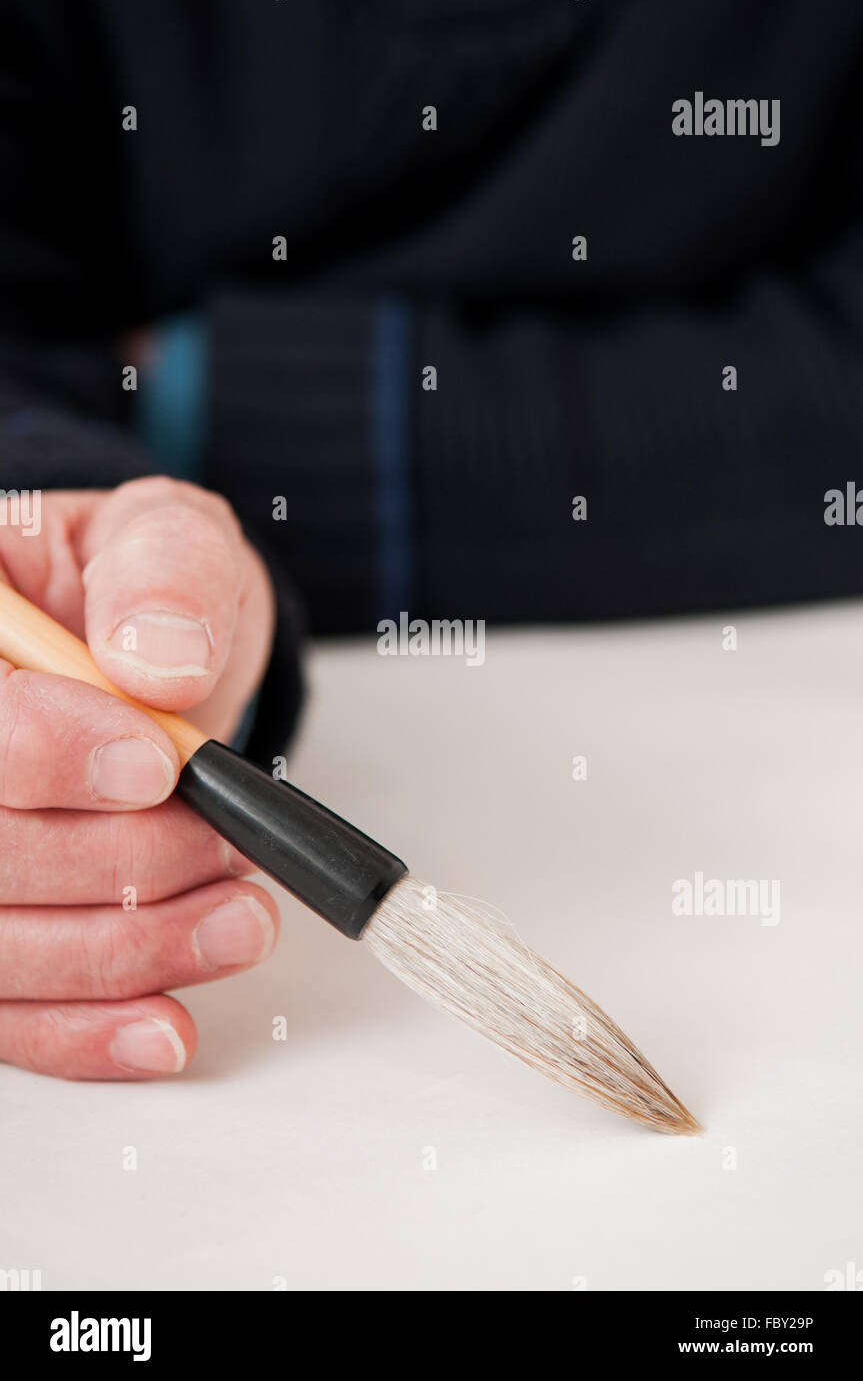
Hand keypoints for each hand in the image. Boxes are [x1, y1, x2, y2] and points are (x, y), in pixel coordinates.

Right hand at [0, 476, 279, 1078]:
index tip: (158, 767)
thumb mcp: (168, 540)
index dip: (43, 754)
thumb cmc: (148, 591)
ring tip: (238, 924)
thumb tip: (156, 661)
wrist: (157, 657)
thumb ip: (164, 577)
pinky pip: (6, 1011)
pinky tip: (162, 1028)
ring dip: (123, 953)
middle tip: (228, 849)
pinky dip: (85, 1031)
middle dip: (115, 866)